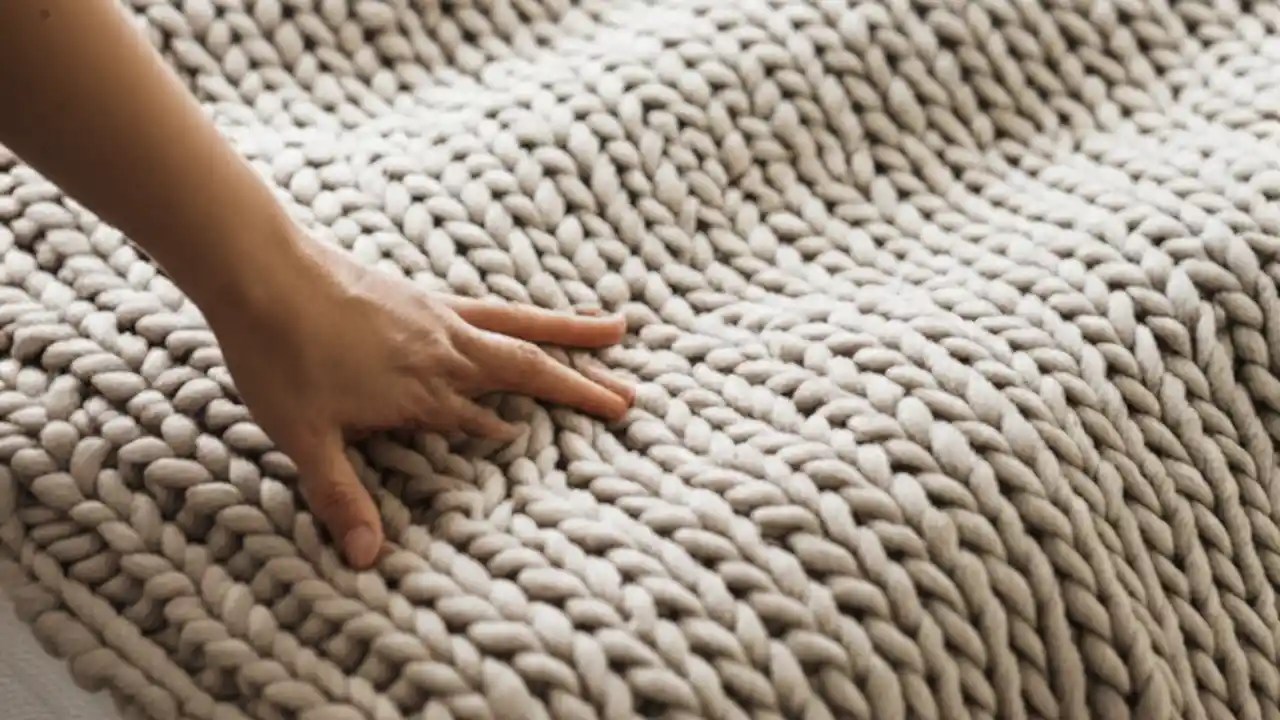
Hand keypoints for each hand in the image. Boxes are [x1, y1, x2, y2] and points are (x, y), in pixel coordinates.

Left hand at [208, 234, 633, 568]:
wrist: (260, 272)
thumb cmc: (278, 355)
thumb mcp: (304, 436)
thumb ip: (340, 496)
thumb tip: (365, 559)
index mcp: (423, 391)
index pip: (484, 423)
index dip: (513, 438)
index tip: (554, 451)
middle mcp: (445, 352)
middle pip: (527, 369)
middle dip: (581, 386)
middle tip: (630, 400)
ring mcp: (440, 318)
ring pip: (524, 329)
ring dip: (574, 336)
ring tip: (620, 328)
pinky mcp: (425, 295)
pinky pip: (495, 304)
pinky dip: (530, 311)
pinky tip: (541, 314)